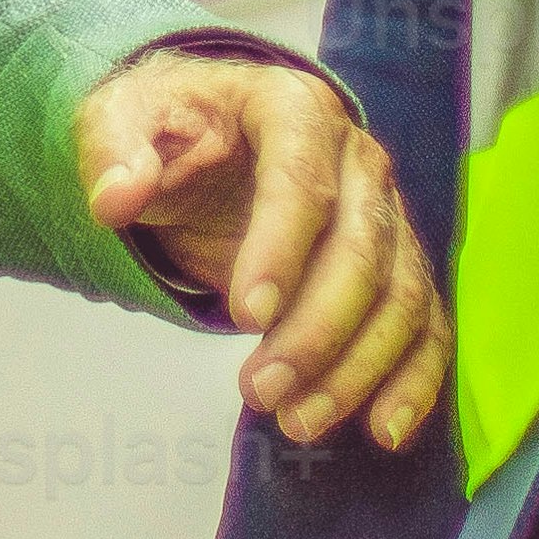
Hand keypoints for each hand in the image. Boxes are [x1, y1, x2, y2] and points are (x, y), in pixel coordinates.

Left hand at [75, 47, 443, 449]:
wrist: (211, 140)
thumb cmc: (170, 130)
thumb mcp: (122, 119)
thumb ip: (112, 149)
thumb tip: (114, 197)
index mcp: (294, 108)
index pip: (302, 176)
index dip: (281, 247)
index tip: (245, 315)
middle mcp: (358, 158)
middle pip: (362, 248)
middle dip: (316, 330)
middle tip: (260, 390)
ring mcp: (388, 214)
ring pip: (400, 296)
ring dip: (357, 368)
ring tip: (295, 421)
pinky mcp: (400, 266)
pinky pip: (426, 325)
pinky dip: (413, 380)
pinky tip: (382, 429)